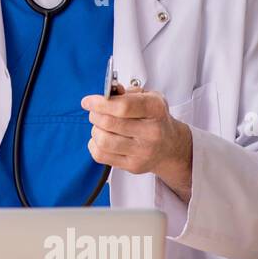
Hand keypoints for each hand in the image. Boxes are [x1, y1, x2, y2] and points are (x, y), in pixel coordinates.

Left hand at [80, 84, 193, 201]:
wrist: (170, 146)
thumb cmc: (154, 118)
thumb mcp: (148, 98)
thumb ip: (128, 93)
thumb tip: (109, 92)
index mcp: (155, 110)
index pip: (123, 107)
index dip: (100, 103)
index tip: (87, 101)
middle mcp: (152, 132)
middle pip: (109, 123)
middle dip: (95, 115)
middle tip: (94, 112)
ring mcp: (143, 152)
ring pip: (103, 140)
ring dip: (95, 130)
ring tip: (99, 126)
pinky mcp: (134, 166)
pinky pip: (101, 155)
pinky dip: (94, 144)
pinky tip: (101, 139)